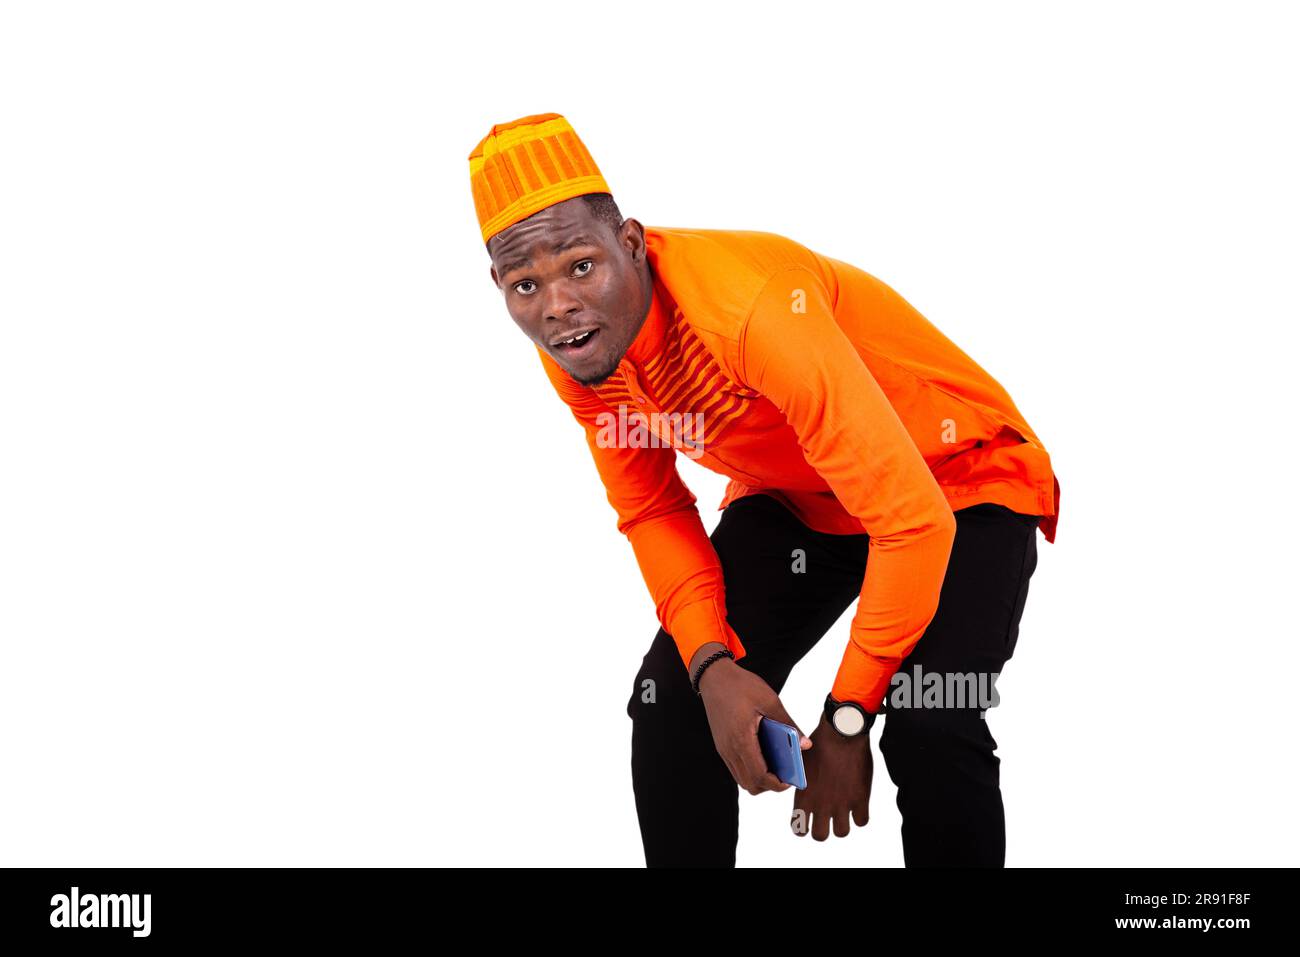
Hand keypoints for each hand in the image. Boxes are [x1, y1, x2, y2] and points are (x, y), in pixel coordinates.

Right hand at [691, 644, 810, 795]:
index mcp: (741, 738)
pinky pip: (736, 768)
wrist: (713, 676)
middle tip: (786, 773)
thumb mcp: (770, 700)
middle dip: (770, 785)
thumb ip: (788, 723)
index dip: (777, 784)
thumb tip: (805, 744)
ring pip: (742, 779)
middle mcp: (729, 749)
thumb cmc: (740, 685)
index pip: (759, 776)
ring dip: (759, 778)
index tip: (791, 780)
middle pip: (750, 784)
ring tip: (776, 765)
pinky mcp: (722, 745)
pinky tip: (764, 755)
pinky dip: (751, 770)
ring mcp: (723, 749)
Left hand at [791, 712, 872, 839]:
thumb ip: (802, 784)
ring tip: (843, 811)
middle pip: (820, 836)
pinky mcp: (860, 799)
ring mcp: (841, 804)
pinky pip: (862, 821)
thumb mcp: (802, 765)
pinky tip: (857, 804)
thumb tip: (803, 791)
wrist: (841, 732)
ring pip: (842, 832)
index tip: (808, 821)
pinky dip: (860, 816)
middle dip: (822, 830)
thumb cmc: (820, 744)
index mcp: (803, 797)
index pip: (799, 828)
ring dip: (842, 824)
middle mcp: (821, 805)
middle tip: (826, 819)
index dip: (803, 827)